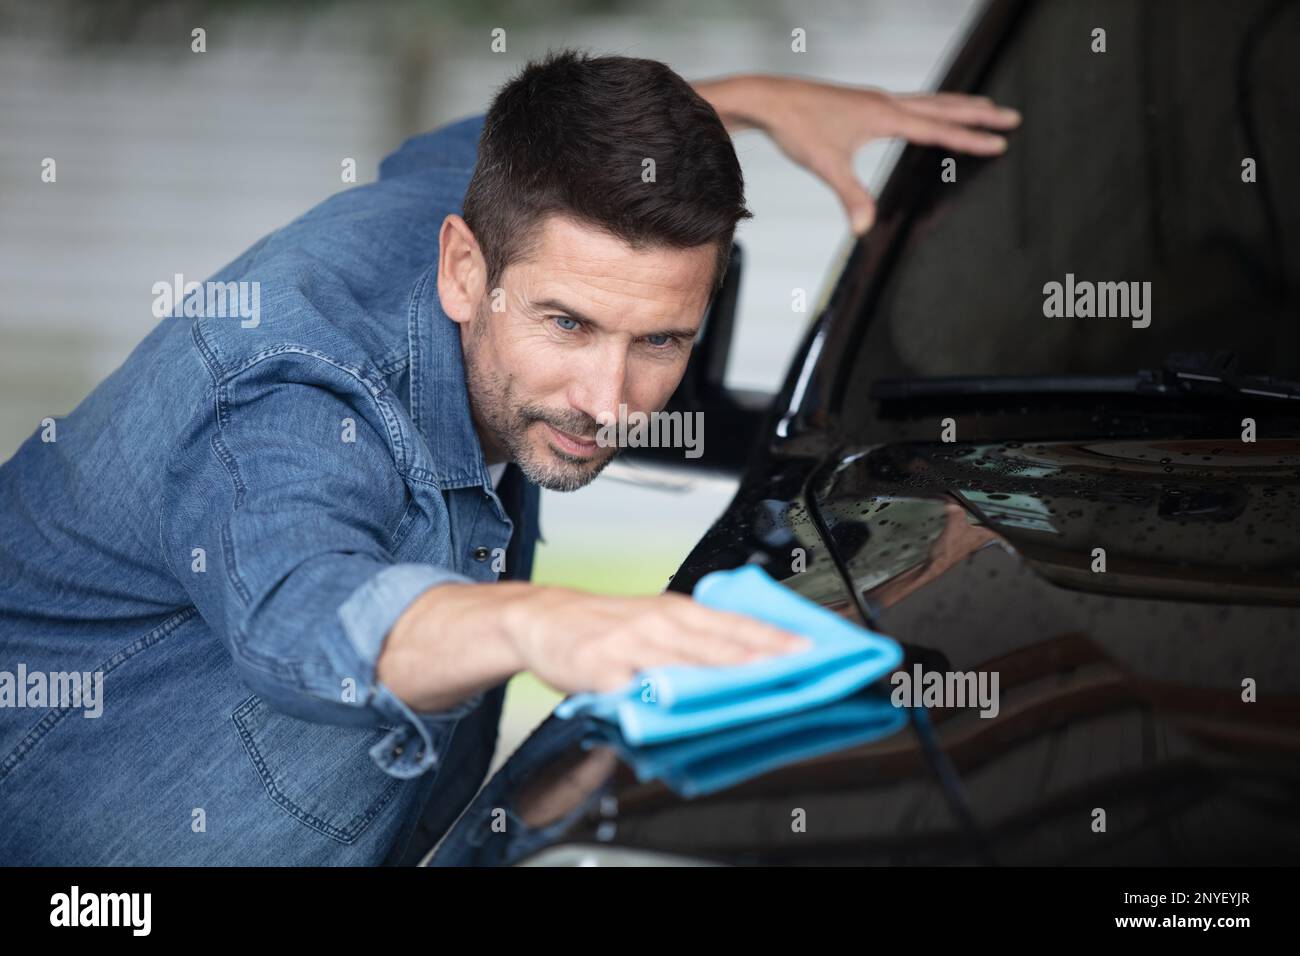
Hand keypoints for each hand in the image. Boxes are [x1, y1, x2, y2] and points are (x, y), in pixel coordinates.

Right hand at [506, 587, 810, 694]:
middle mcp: (657, 624)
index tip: (808, 650)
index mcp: (676, 612)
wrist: (542, 617)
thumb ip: (694, 643)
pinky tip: (675, 707)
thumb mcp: (654, 620)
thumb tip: (745, 666)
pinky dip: (654, 697)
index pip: (734, 624)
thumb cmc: (605, 625)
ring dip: (720, 673)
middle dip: (758, 657)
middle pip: (716, 643)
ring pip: (681, 661)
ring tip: (753, 683)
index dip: (772, 637)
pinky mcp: (598, 670)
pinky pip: (632, 688)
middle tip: (794, 670)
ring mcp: (628, 646)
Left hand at [697, 75, 1021, 234]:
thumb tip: (863, 228)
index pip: (939, 130)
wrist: (769, 99)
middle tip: (1012, 116)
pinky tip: (927, 114)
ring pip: (928, 101)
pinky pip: (910, 103)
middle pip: (944, 107)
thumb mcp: (827, 166)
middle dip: (979, 114)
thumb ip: (851, 196)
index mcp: (885, 116)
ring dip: (958, 105)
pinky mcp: (863, 103)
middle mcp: (885, 102)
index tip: (1001, 142)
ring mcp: (875, 99)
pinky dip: (931, 106)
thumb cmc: (797, 127)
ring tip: (983, 107)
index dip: (971, 139)